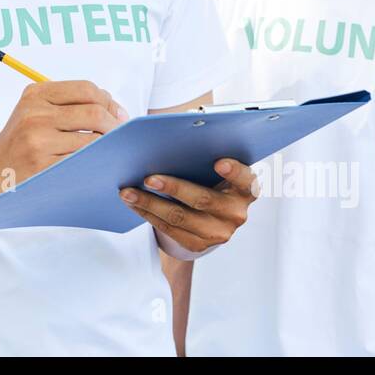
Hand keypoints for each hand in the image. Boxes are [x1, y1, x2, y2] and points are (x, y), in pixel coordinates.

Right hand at [0, 80, 127, 187]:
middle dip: (115, 125)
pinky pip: (83, 161)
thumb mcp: (35, 109)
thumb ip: (69, 102)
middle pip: (94, 112)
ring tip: (112, 150)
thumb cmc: (21, 139)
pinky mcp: (42, 165)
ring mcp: (38, 140)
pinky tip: (99, 163)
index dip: (109, 101)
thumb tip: (115, 108)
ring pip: (92, 139)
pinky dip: (97, 161)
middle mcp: (35, 113)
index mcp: (36, 94)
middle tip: (123, 135)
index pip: (86, 89)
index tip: (118, 114)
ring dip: (109, 146)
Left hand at [120, 158, 256, 252]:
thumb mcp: (216, 166)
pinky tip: (134, 204)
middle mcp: (235, 213)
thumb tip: (180, 129)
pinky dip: (149, 215)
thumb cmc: (211, 179)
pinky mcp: (199, 244)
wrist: (212, 215)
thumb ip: (206, 152)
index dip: (234, 171)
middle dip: (173, 187)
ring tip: (128, 192)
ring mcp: (218, 232)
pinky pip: (170, 230)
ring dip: (150, 204)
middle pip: (202, 200)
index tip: (218, 162)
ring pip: (180, 217)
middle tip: (148, 178)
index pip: (246, 179)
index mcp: (246, 189)